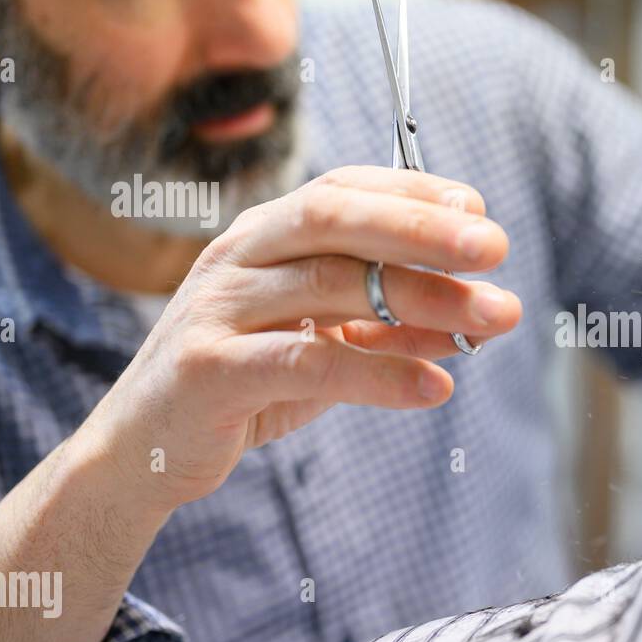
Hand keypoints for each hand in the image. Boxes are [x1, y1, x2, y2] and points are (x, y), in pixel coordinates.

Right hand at [81, 165, 521, 514]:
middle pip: (334, 220)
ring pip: (329, 286)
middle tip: (494, 244)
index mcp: (264, 237)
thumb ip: (392, 323)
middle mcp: (238, 258)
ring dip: (423, 299)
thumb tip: (480, 314)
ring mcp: (217, 309)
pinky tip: (437, 386)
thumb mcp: (327, 343)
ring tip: (495, 317)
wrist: (146, 451)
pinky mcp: (210, 370)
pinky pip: (308, 363)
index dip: (411, 193)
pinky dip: (380, 373)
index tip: (478, 209)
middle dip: (421, 227)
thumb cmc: (246, 382)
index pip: (341, 190)